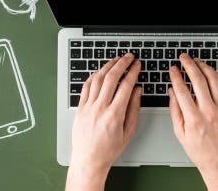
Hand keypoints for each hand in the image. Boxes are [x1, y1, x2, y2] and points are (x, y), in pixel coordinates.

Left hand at [65, 54, 141, 190]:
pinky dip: (93, 76)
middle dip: (122, 63)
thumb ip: (134, 109)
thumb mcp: (128, 132)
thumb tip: (137, 91)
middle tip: (128, 57)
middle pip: (111, 78)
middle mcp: (100, 108)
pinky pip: (85, 87)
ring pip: (97, 79)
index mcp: (114, 115)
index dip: (133, 72)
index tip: (137, 65)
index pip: (126, 86)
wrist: (88, 160)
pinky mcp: (80, 108)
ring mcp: (88, 107)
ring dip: (108, 66)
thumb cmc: (109, 150)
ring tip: (115, 60)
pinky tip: (99, 72)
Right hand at [168, 54, 217, 190]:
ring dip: (204, 67)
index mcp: (193, 119)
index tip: (173, 69)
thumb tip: (171, 93)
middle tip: (184, 58)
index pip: (182, 90)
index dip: (176, 76)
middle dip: (189, 65)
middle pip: (198, 80)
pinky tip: (211, 72)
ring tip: (197, 61)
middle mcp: (208, 112)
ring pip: (213, 80)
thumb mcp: (180, 134)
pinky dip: (217, 77)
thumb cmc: (201, 152)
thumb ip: (175, 111)